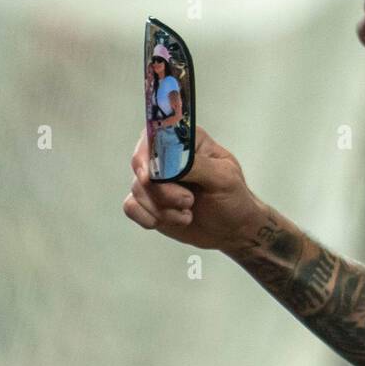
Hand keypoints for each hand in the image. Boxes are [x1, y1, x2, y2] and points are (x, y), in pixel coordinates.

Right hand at [123, 126, 269, 251]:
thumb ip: (196, 165)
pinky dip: (149, 217)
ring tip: (188, 213)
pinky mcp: (148, 202)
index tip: (152, 175)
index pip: (156, 135)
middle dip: (163, 191)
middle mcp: (166, 157)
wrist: (231, 230)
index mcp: (187, 142)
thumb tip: (166, 162)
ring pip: (137, 189)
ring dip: (162, 208)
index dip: (149, 154)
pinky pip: (131, 207)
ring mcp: (155, 180)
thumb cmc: (233, 198)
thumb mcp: (223, 178)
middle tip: (188, 202)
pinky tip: (174, 220)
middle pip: (142, 166)